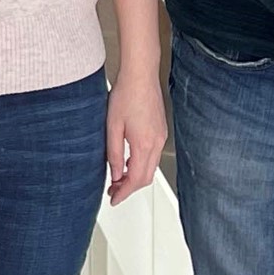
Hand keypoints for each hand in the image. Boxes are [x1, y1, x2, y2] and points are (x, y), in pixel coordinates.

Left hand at [105, 70, 166, 205]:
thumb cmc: (126, 94)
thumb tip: (115, 174)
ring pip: (150, 167)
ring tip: (118, 178)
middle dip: (129, 187)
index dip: (124, 193)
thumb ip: (114, 154)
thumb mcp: (112, 126)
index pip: (136, 179)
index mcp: (144, 144)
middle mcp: (156, 143)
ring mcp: (161, 137)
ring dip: (135, 176)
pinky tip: (128, 161)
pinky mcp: (160, 131)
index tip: (114, 199)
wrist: (140, 75)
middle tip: (113, 190)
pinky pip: (152, 156)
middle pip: (145, 177)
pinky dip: (140, 164)